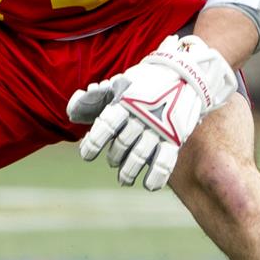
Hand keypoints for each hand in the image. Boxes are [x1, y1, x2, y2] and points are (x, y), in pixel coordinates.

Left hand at [65, 35, 235, 189]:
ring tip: (123, 179)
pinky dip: (156, 176)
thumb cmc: (147, 81)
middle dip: (114, 156)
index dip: (93, 143)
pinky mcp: (176, 137)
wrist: (187, 74)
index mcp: (126, 101)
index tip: (86, 155)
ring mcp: (160, 127)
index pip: (105, 126)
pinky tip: (148, 185)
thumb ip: (96, 98)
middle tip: (113, 161)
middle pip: (122, 144)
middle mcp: (142, 116)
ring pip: (139, 156)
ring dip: (129, 171)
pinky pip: (165, 161)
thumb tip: (72, 113)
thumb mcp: (121, 84)